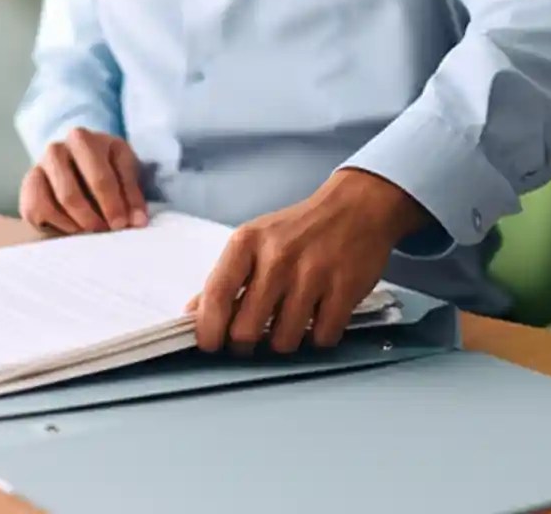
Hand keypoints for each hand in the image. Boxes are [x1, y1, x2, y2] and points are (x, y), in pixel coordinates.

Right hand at [19, 127, 148, 234]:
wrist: (77, 160)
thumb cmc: (105, 165)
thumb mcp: (123, 170)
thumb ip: (131, 195)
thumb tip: (137, 222)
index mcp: (83, 139)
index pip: (100, 177)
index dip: (112, 205)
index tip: (122, 224)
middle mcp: (55, 150)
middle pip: (70, 194)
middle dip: (90, 219)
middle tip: (104, 232)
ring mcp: (37, 168)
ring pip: (50, 205)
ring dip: (73, 225)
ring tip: (90, 232)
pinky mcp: (28, 186)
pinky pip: (36, 212)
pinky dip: (56, 226)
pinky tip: (72, 229)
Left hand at [188, 169, 429, 354]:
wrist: (356, 207)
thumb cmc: (299, 228)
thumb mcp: (253, 242)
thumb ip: (224, 278)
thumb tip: (194, 313)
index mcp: (247, 243)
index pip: (216, 295)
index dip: (208, 329)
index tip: (209, 344)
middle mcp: (277, 258)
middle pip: (246, 329)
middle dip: (244, 344)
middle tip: (250, 339)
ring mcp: (313, 274)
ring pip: (284, 340)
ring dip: (283, 342)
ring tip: (287, 324)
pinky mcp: (345, 289)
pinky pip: (322, 337)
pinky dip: (318, 337)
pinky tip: (318, 319)